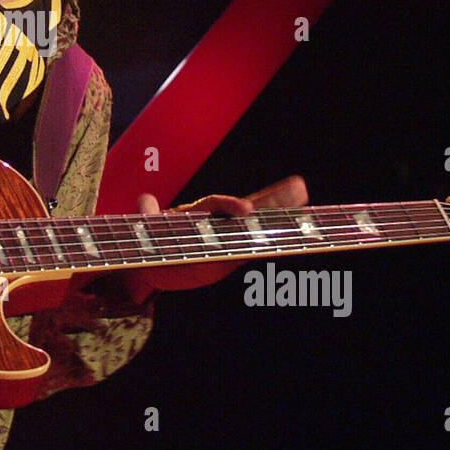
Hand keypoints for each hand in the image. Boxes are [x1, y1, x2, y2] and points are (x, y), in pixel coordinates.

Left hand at [123, 175, 308, 301]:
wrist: (153, 261)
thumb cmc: (151, 244)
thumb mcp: (146, 231)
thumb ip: (149, 216)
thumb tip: (145, 199)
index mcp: (195, 213)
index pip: (214, 205)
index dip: (229, 205)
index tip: (245, 210)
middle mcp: (216, 220)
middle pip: (247, 205)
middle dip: (271, 198)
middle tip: (299, 188)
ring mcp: (229, 233)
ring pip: (259, 220)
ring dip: (282, 208)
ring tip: (304, 193)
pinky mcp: (236, 249)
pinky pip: (260, 242)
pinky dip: (279, 234)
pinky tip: (302, 229)